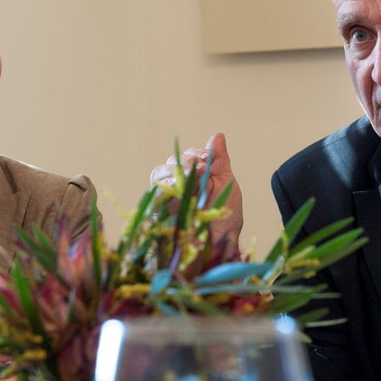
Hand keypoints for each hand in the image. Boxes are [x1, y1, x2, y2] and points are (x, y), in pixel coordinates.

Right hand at [149, 131, 243, 247]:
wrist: (222, 244)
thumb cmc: (225, 216)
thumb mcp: (226, 184)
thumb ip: (219, 161)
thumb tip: (217, 136)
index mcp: (192, 177)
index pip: (186, 157)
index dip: (195, 154)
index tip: (208, 160)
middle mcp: (177, 186)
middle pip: (170, 164)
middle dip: (185, 162)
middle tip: (200, 168)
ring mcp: (167, 199)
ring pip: (158, 176)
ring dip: (174, 172)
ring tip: (190, 174)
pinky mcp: (158, 214)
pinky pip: (153, 196)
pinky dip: (164, 189)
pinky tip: (177, 186)